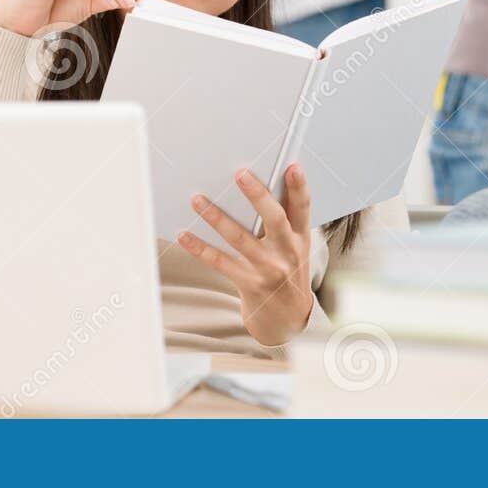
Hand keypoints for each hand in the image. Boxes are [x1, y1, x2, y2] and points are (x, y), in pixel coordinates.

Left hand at [177, 164, 315, 346]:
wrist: (289, 321)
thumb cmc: (288, 273)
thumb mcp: (296, 246)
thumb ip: (284, 220)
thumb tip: (264, 184)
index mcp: (300, 237)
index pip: (302, 208)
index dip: (299, 187)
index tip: (292, 166)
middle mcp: (287, 252)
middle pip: (274, 219)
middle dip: (257, 195)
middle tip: (240, 174)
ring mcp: (268, 269)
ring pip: (240, 238)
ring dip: (216, 217)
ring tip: (197, 199)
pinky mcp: (249, 283)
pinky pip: (220, 262)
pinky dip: (200, 248)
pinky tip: (184, 235)